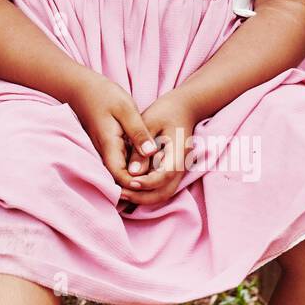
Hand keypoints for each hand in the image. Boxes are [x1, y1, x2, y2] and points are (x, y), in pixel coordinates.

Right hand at [67, 72, 158, 193]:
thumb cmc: (104, 95)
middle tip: (161, 182)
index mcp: (109, 145)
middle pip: (120, 179)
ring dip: (137, 176)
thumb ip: (138, 131)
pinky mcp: (107, 146)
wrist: (81, 88)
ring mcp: (104, 150)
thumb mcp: (125, 108)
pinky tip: (149, 161)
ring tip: (159, 174)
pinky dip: (133, 166)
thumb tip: (152, 153)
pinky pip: (120, 162)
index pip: (120, 176)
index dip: (135, 185)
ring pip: (120, 172)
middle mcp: (104, 152)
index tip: (153, 182)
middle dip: (139, 185)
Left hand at [121, 91, 199, 207]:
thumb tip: (133, 172)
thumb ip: (141, 147)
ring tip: (121, 192)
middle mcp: (181, 166)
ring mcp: (177, 170)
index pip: (165, 175)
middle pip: (165, 192)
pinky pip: (160, 187)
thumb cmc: (165, 111)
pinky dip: (146, 191)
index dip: (147, 182)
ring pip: (163, 193)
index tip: (129, 182)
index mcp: (178, 152)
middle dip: (142, 197)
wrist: (183, 107)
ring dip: (143, 197)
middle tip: (120, 193)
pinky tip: (127, 186)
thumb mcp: (150, 122)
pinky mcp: (170, 170)